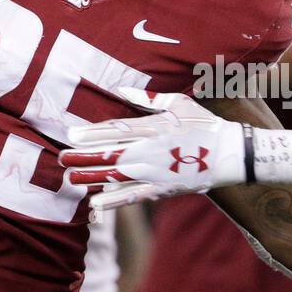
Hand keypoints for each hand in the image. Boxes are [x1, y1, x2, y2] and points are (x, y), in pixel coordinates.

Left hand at [61, 88, 246, 209]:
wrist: (230, 154)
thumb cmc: (204, 124)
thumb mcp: (178, 103)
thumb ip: (148, 98)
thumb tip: (121, 89)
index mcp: (155, 127)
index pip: (117, 130)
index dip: (91, 134)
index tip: (70, 135)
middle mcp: (152, 151)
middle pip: (111, 154)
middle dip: (84, 156)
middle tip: (61, 158)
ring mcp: (157, 172)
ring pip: (118, 176)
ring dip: (92, 177)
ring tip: (71, 177)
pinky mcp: (164, 190)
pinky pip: (134, 196)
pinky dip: (114, 200)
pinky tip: (95, 202)